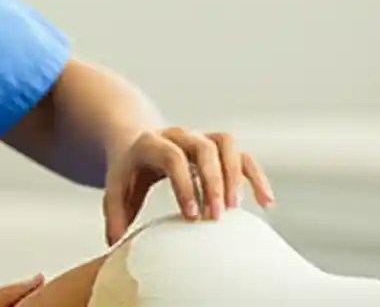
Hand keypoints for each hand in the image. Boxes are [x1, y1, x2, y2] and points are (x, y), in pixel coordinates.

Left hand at [103, 127, 274, 244]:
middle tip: (216, 217)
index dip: (184, 184)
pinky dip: (255, 176)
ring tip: (236, 210)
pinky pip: (242, 156)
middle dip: (213, 182)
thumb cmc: (127, 172)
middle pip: (203, 148)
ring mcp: (200, 138)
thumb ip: (114, 214)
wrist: (135, 143)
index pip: (172, 157)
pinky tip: (266, 203)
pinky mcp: (217, 147)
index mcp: (150, 143)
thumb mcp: (114, 188)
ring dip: (235, 175)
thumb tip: (115, 244)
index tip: (192, 216)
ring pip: (226, 144)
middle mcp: (178, 135)